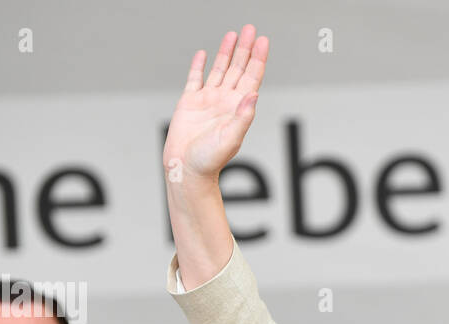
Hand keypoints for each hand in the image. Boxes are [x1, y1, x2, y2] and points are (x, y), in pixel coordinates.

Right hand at [163, 25, 268, 181]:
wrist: (186, 168)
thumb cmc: (209, 160)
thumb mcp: (231, 139)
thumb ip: (243, 117)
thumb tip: (254, 94)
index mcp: (237, 108)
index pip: (252, 78)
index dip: (258, 59)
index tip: (262, 40)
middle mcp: (225, 101)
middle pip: (238, 68)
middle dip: (245, 49)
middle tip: (250, 29)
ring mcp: (208, 100)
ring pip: (219, 69)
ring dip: (226, 52)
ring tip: (233, 35)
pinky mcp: (189, 102)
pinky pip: (195, 78)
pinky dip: (199, 65)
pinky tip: (204, 54)